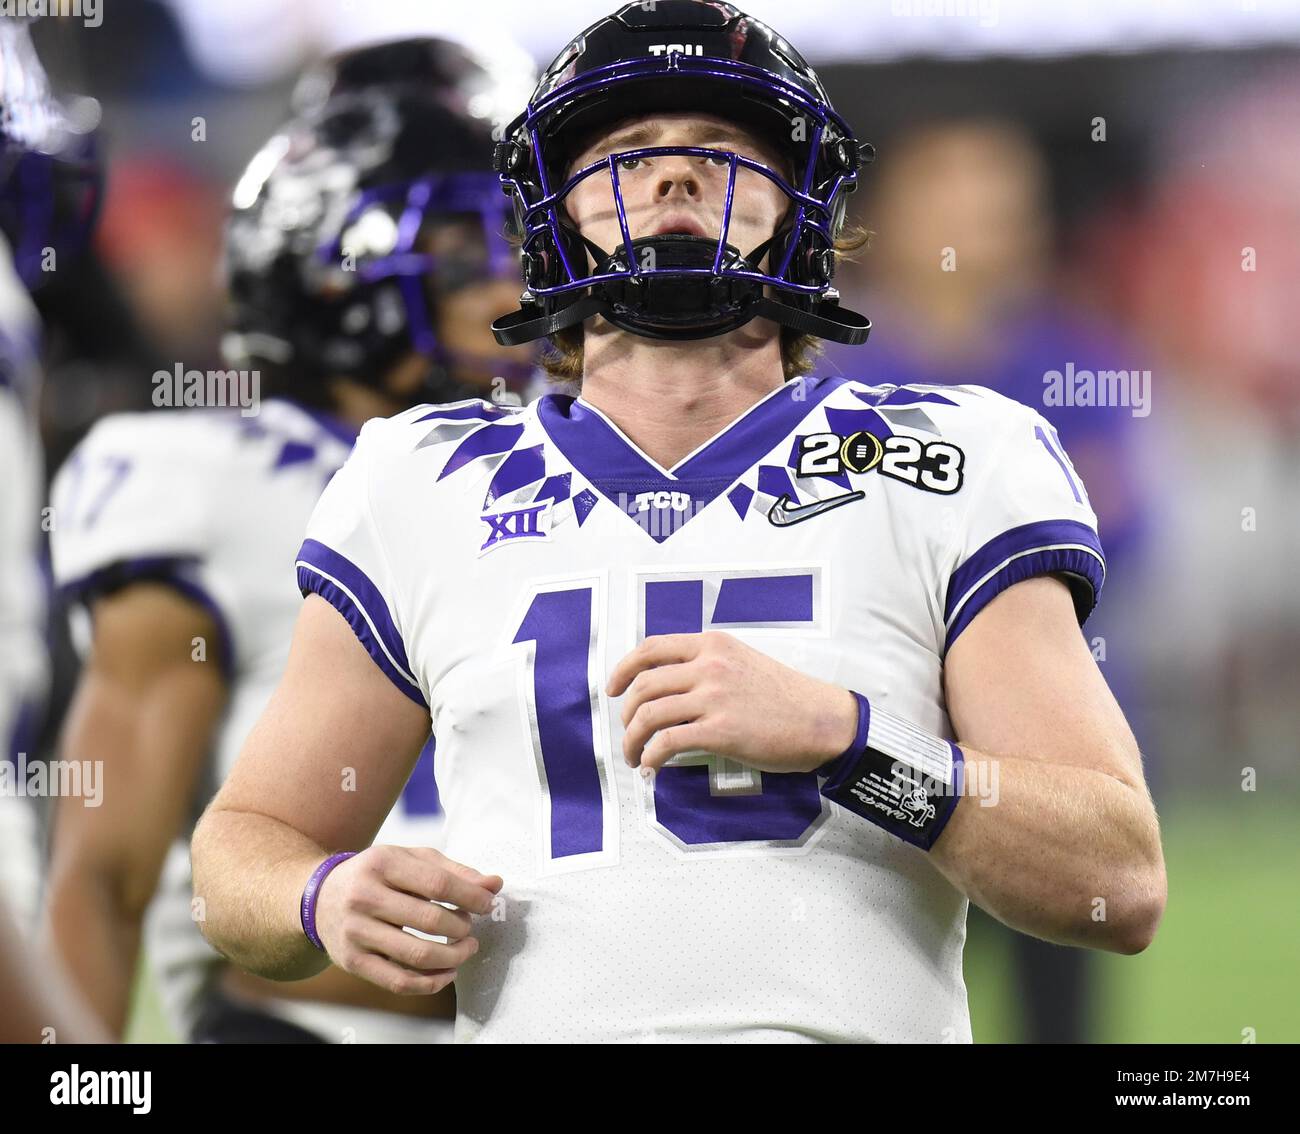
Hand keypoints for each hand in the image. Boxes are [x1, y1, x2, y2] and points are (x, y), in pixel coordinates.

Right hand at [312, 845, 501, 994]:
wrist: (319, 897)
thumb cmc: (376, 875)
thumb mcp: (411, 859)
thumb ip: (454, 871)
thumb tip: (494, 884)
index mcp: (382, 863)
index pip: (439, 884)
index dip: (472, 897)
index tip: (489, 904)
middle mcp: (365, 896)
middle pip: (431, 920)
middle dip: (463, 928)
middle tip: (470, 927)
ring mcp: (356, 932)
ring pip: (417, 955)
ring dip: (454, 957)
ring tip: (466, 949)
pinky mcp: (352, 961)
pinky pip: (399, 982)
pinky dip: (431, 983)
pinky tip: (447, 972)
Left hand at [605, 630, 858, 774]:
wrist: (822, 720)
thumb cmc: (786, 697)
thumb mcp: (743, 662)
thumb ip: (707, 665)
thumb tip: (668, 689)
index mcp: (713, 645)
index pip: (651, 648)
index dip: (623, 669)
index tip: (613, 689)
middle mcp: (709, 665)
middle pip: (644, 684)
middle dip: (626, 713)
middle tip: (628, 732)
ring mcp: (714, 697)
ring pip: (648, 714)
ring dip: (631, 739)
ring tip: (634, 756)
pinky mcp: (720, 730)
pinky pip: (667, 743)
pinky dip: (651, 757)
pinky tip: (652, 767)